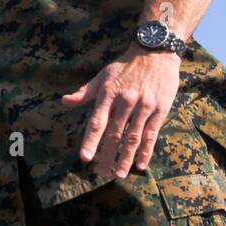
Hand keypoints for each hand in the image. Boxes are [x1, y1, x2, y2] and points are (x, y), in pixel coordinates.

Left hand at [62, 46, 180, 178]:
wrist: (156, 51)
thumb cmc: (125, 65)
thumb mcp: (102, 75)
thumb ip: (84, 92)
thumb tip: (64, 101)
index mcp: (108, 94)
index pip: (97, 122)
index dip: (90, 141)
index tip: (85, 157)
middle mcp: (125, 101)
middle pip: (114, 134)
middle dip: (107, 155)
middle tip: (101, 173)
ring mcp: (144, 106)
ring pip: (133, 137)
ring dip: (126, 158)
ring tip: (120, 174)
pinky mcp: (160, 109)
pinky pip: (152, 133)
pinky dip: (146, 151)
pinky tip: (141, 165)